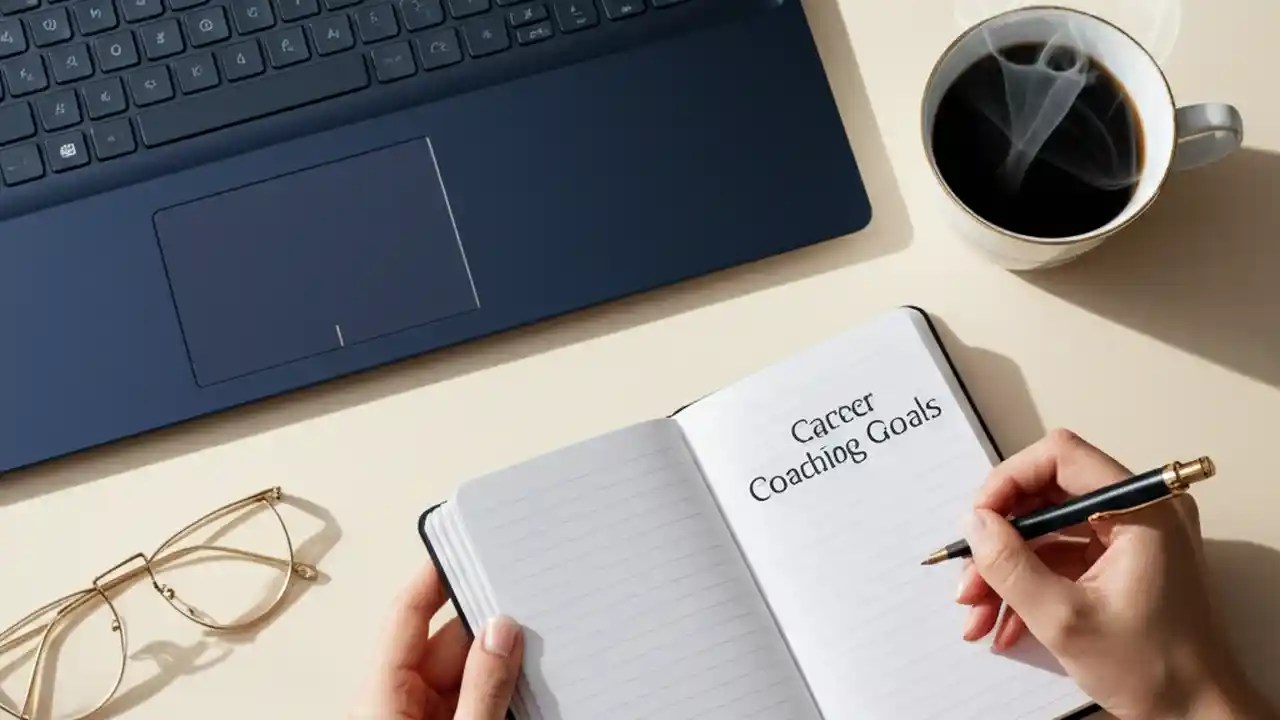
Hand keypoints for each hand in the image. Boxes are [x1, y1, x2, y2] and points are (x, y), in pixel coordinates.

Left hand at [351, 563, 523, 719]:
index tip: (462, 549)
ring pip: (460, 674)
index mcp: (380, 697)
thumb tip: (501, 632)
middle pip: (442, 646)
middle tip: (529, 606)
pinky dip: (493, 689)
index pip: (405, 617)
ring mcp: (415, 719)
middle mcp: (393, 703)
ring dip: (495, 663)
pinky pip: (465, 699)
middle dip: (485, 627)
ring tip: (538, 649)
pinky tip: (526, 682)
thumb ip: (483, 688)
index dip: (433, 579)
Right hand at [956, 430, 1274, 719]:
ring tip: (977, 610)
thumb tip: (974, 522)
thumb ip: (1011, 565)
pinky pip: (1061, 557)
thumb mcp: (1065, 619)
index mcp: (1143, 509)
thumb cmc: (1154, 670)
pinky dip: (1028, 584)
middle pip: (1047, 495)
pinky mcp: (1121, 562)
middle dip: (1000, 537)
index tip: (979, 520)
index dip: (1009, 481)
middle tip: (970, 575)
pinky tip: (1002, 622)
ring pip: (1048, 530)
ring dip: (1006, 568)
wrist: (1198, 717)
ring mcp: (1131, 537)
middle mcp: (1141, 511)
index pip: (1061, 457)